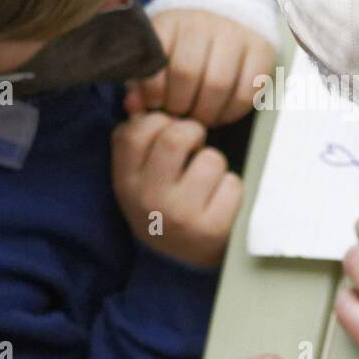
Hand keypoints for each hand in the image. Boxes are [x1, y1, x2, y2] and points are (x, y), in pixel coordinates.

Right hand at [111, 112, 241, 266]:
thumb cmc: (162, 203)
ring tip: (205, 183)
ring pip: (211, 158)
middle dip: (194, 134)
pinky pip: (233, 184)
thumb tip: (136, 94)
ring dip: (215, 165)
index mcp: (125, 179)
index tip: (167, 135)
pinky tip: (217, 203)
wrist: (178, 264)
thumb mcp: (137, 174)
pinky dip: (231, 190)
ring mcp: (179, 215)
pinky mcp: (210, 229)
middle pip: (178, 135)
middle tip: (194, 148)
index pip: (139, 128)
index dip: (161, 122)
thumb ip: (135, 134)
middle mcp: (147, 198)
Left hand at [124, 10, 274, 126]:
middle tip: (178, 116)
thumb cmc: (182, 48)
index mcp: (169, 22)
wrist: (225, 17)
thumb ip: (141, 84)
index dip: (154, 94)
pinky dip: (232, 111)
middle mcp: (202, 22)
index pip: (156, 64)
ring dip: (205, 113)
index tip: (155, 105)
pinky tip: (221, 114)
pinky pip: (247, 91)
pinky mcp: (261, 49)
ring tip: (198, 118)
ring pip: (217, 85)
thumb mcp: (156, 58)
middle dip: (180, 106)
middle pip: (187, 74)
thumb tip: (134, 106)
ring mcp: (234, 33)